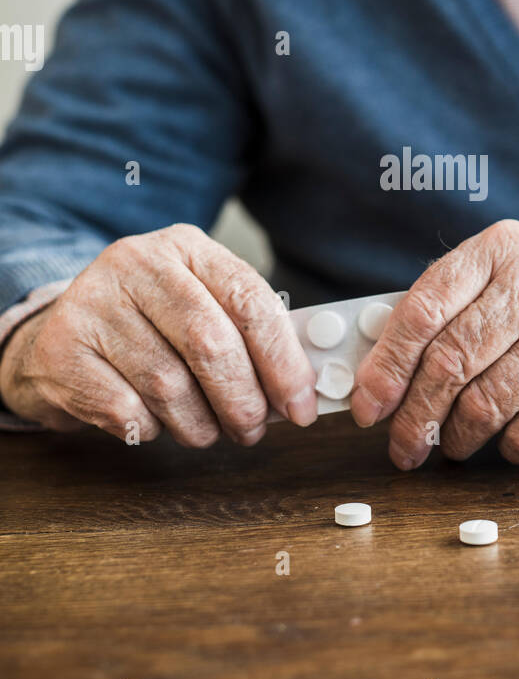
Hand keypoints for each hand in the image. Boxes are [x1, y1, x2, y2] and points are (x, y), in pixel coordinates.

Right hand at [0, 223, 316, 445]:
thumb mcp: (199, 306)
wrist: (58, 334)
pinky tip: (151, 421)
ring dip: (199, 424)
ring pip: (168, 384)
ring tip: (205, 432)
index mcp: (184, 246)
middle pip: (209, 342)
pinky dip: (150, 429)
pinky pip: (126, 409)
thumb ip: (247, 336)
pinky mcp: (62, 350)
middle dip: (242, 399)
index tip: (301, 404)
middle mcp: (135, 262)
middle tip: (253, 430)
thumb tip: (300, 390)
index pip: (249, 300)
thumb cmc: (147, 327)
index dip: (283, 359)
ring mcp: (93, 302)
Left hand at [350, 219, 518, 467]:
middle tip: (402, 445)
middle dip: (415, 414)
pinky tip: (505, 441)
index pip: (424, 309)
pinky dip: (507, 448)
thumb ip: (438, 317)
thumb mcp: (493, 288)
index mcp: (499, 250)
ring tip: (451, 442)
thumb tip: (371, 381)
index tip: (368, 405)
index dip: (387, 364)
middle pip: (451, 362)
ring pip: (485, 405)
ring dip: (457, 436)